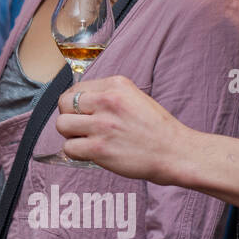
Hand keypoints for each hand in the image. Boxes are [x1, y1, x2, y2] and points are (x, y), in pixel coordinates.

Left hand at [53, 76, 195, 184]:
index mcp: (116, 84)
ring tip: (85, 140)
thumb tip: (80, 102)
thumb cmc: (157, 129)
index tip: (84, 113)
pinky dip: (76, 152)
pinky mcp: (99, 148)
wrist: (176, 153)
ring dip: (70, 135)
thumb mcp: (135, 97)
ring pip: (62, 125)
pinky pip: (69, 147)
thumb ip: (108, 95)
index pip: (76, 88)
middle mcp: (107, 101)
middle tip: (82, 127)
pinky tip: (90, 153)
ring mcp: (102, 125)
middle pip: (64, 104)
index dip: (75, 103)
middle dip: (69, 116)